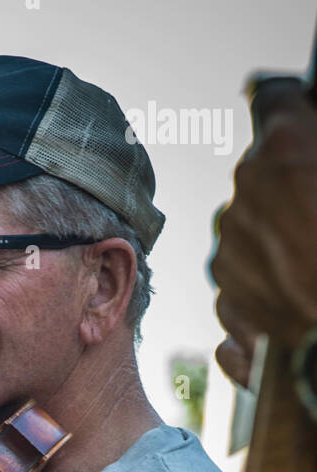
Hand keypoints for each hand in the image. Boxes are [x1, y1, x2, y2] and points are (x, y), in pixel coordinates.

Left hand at [212, 83, 316, 360]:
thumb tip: (309, 144)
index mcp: (280, 155)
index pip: (273, 99)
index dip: (292, 107)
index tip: (301, 114)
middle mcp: (240, 201)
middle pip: (260, 174)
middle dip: (290, 185)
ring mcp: (228, 259)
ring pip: (249, 232)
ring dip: (276, 240)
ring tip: (315, 266)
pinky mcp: (228, 308)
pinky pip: (246, 285)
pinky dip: (269, 289)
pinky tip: (302, 302)